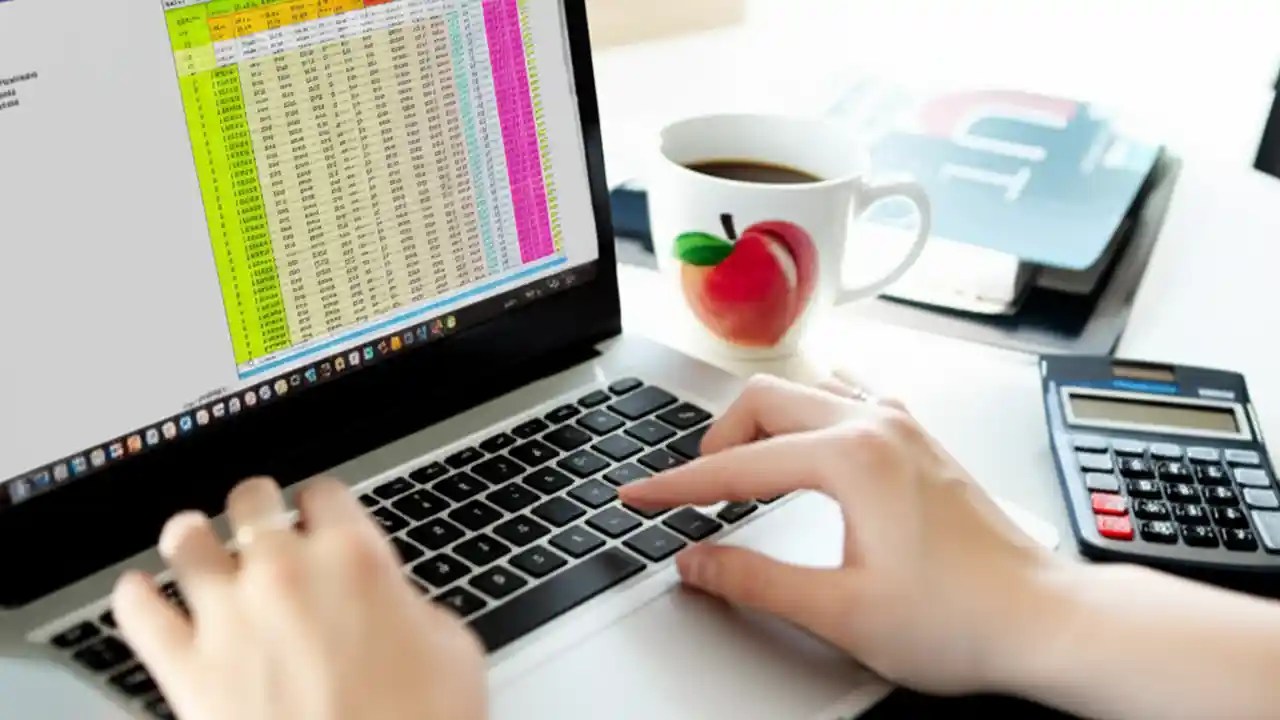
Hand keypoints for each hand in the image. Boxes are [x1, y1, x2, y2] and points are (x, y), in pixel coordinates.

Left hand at [111, 476, 486, 719]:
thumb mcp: (452, 649)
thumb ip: (413, 606)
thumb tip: (396, 608)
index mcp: (355, 559)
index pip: (325, 494)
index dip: (324, 503)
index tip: (322, 515)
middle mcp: (286, 575)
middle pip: (251, 502)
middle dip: (258, 507)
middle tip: (261, 520)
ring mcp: (229, 620)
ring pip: (185, 542)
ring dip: (191, 536)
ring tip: (194, 539)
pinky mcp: (187, 672)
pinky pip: (139, 615)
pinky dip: (134, 598)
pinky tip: (139, 592)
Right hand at [618, 374, 1072, 696]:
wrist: (1043, 621)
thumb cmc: (963, 618)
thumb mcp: (841, 611)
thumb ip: (755, 580)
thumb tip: (697, 562)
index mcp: (853, 458)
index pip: (739, 466)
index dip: (678, 485)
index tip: (638, 496)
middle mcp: (878, 426)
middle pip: (766, 401)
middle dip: (717, 442)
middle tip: (693, 490)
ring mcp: (904, 428)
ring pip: (806, 389)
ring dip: (762, 421)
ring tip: (742, 467)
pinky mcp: (920, 442)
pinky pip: (849, 397)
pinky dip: (809, 413)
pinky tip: (806, 439)